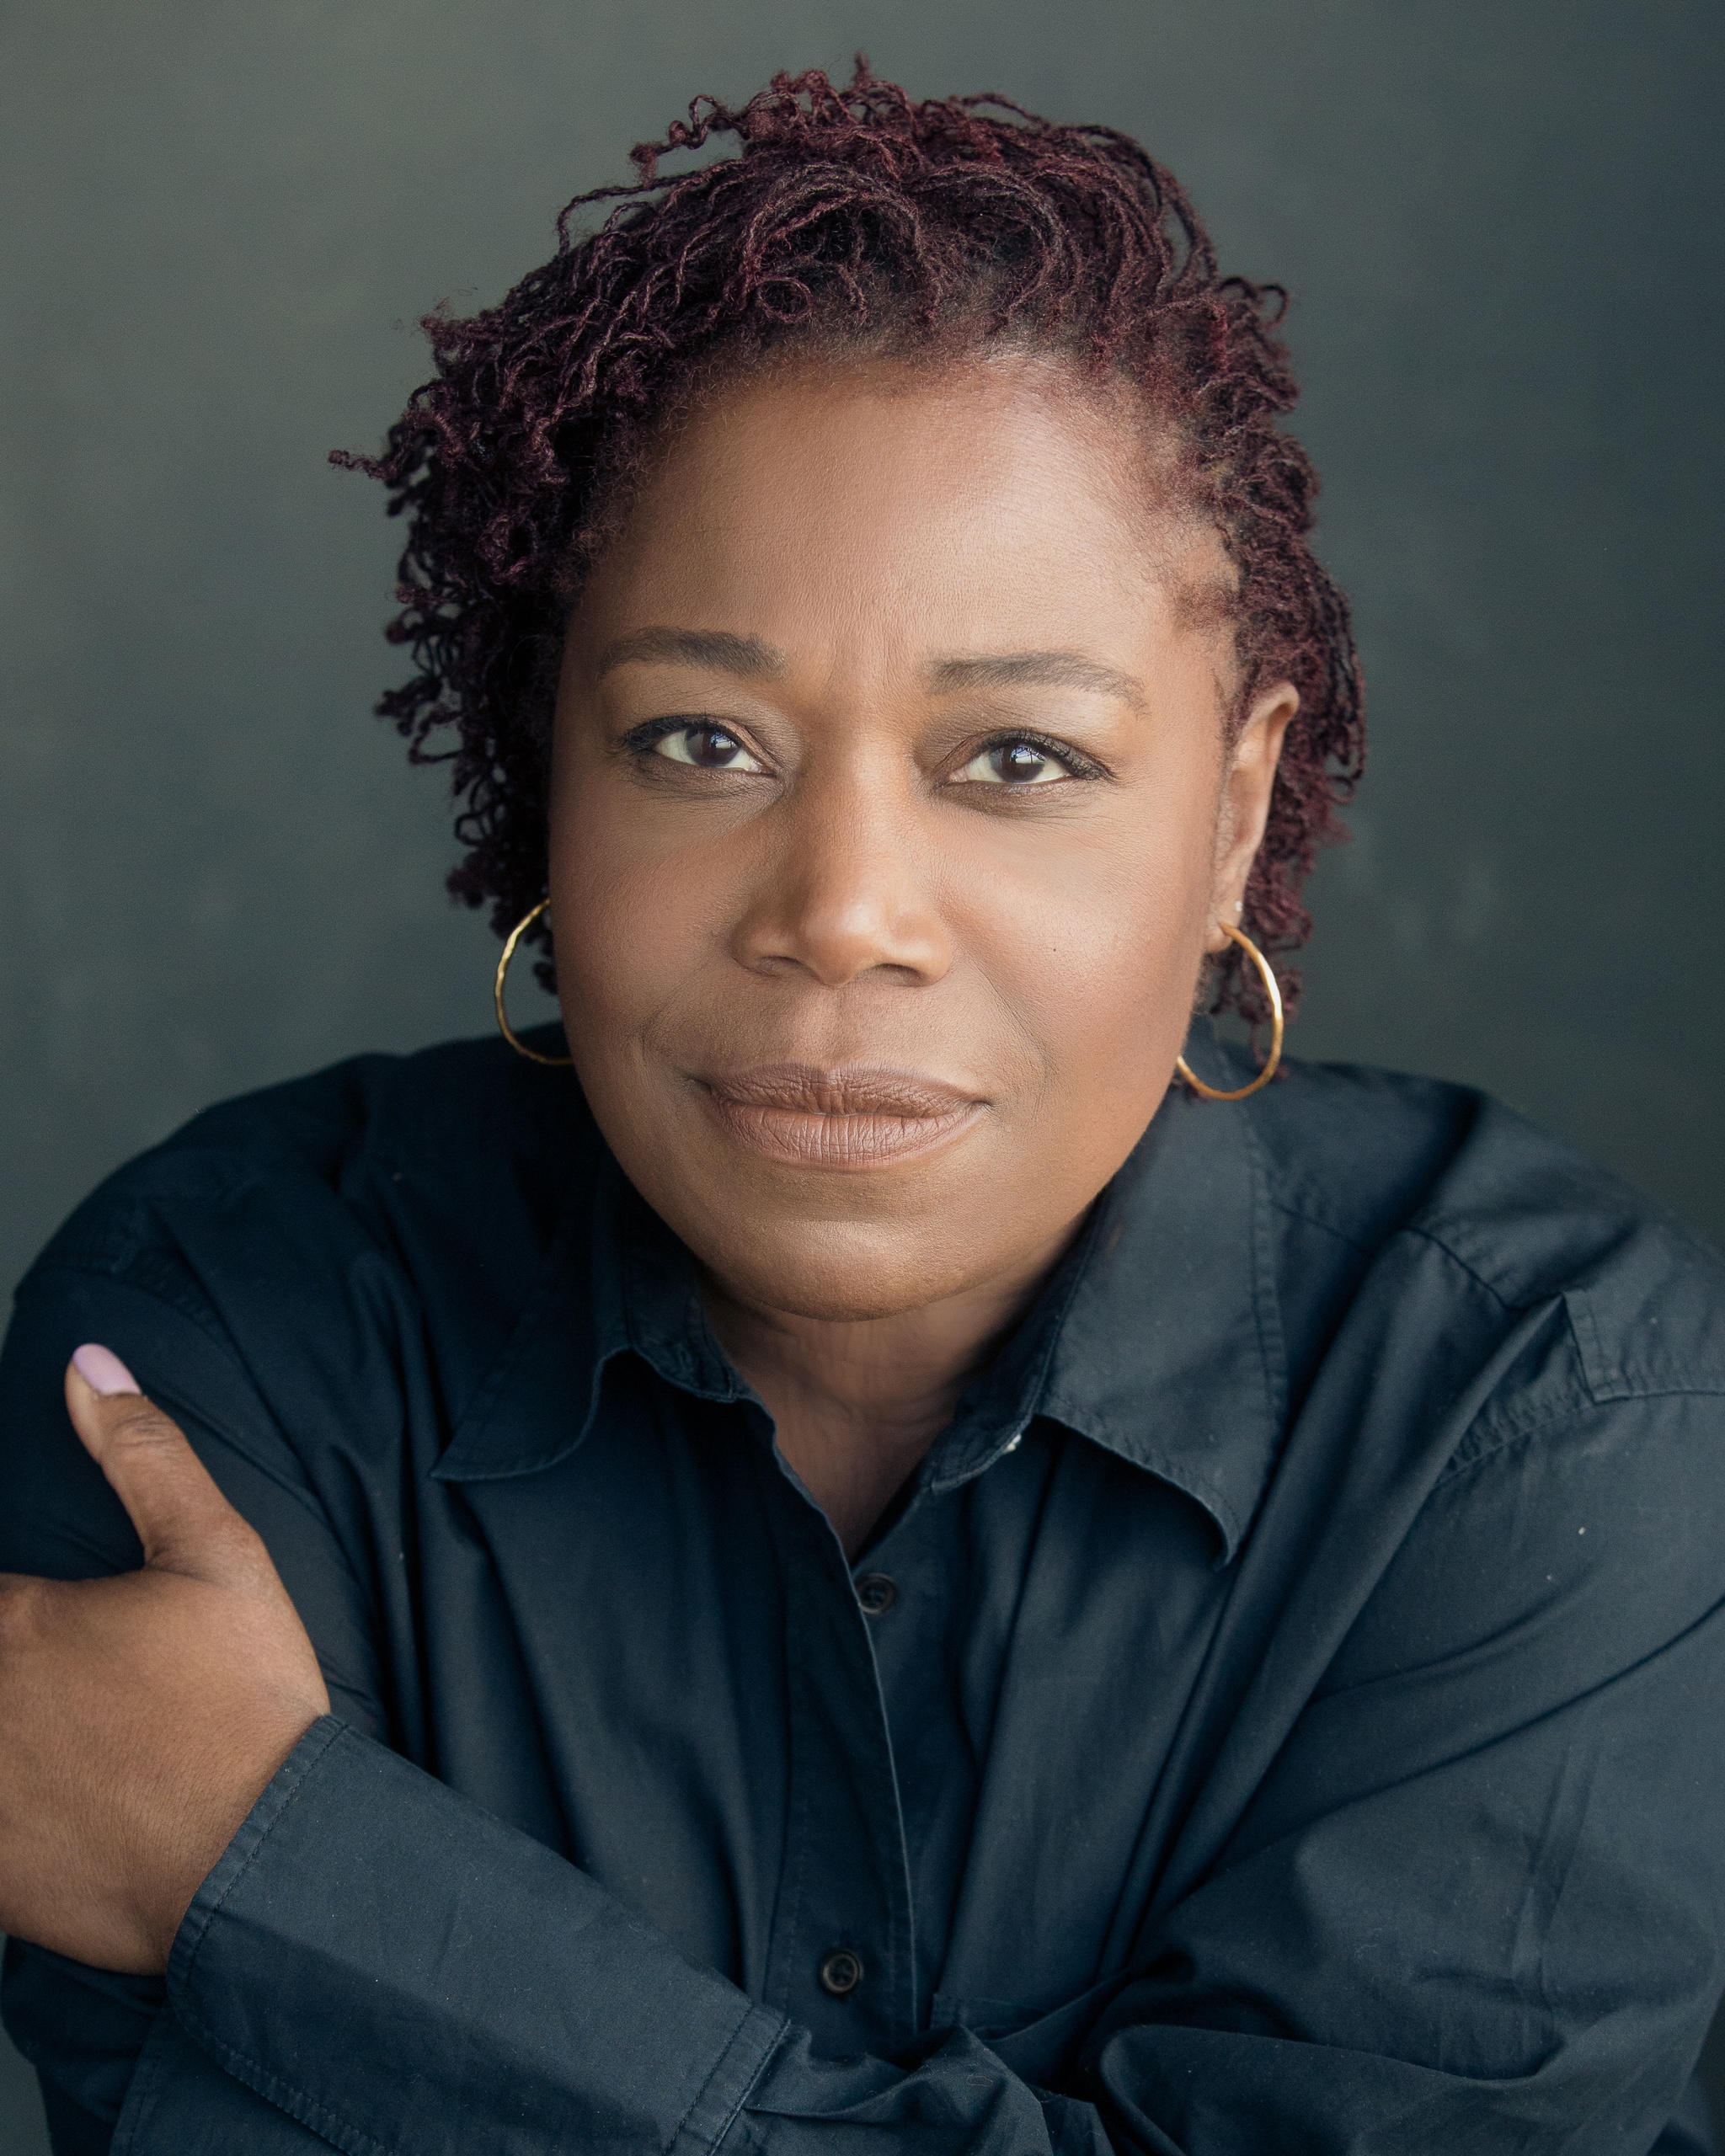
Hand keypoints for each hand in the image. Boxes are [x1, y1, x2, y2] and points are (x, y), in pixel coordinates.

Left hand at [0, 1347, 329, 1972]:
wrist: (266, 1863)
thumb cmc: (245, 1702)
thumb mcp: (217, 1555)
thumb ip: (143, 1454)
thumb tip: (87, 1363)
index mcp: (14, 1619)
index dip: (19, 1610)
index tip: (46, 1627)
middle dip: (18, 1667)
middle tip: (80, 1677)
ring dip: (13, 1729)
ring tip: (65, 1736)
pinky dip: (10, 1803)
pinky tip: (53, 1800)